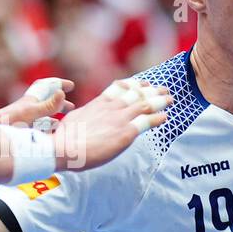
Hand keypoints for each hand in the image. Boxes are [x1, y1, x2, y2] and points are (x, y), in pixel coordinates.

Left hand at [0, 78, 75, 127]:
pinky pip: (38, 126)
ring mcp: (24, 119)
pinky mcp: (21, 130)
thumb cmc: (9, 123)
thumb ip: (48, 105)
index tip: (71, 86)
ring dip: (54, 116)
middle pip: (46, 101)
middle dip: (59, 103)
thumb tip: (61, 93)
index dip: (58, 84)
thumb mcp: (32, 113)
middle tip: (71, 107)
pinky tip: (50, 134)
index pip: (47, 86)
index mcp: (31, 100)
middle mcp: (28, 107)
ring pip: (43, 115)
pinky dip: (47, 128)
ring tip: (65, 121)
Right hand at [53, 78, 170, 171]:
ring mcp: (119, 119)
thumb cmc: (64, 138)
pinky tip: (165, 117)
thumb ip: (87, 115)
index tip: (142, 83)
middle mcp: (111, 107)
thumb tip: (87, 117)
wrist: (63, 147)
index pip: (119, 88)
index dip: (133, 84)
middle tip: (162, 88)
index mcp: (99, 103)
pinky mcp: (125, 133)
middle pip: (136, 93)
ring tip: (169, 99)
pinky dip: (157, 118)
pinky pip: (146, 122)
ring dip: (159, 101)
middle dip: (151, 90)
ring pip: (145, 105)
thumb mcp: (75, 119)